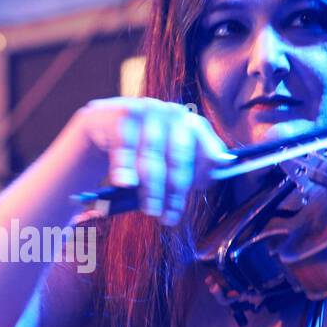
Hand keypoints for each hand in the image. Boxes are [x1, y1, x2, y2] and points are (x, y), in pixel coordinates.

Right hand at [67, 97, 234, 225]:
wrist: (101, 133)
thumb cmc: (141, 154)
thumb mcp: (168, 164)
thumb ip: (196, 167)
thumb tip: (225, 164)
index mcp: (192, 125)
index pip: (207, 149)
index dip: (202, 174)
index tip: (197, 194)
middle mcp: (173, 113)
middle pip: (179, 154)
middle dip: (174, 189)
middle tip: (167, 216)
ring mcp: (147, 109)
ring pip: (152, 153)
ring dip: (151, 186)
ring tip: (149, 209)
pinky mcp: (121, 112)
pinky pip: (125, 143)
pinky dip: (124, 165)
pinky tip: (123, 183)